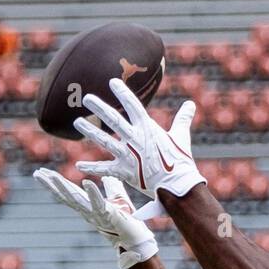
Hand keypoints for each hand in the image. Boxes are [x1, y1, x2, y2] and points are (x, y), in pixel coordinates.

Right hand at [33, 170, 158, 268]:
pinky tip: (85, 182)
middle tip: (37, 173)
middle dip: (51, 185)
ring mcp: (98, 215)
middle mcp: (90, 212)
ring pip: (77, 200)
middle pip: (67, 196)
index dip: (55, 183)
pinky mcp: (110, 216)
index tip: (41, 173)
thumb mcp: (118, 200)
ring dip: (64, 187)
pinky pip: (99, 204)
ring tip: (52, 176)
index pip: (69, 193)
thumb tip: (107, 177)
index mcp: (89, 207)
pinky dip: (92, 193)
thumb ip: (112, 188)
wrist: (138, 242)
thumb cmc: (128, 222)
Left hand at [73, 82, 203, 202]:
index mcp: (148, 128)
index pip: (133, 105)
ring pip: (104, 140)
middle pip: (113, 119)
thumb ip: (182, 120)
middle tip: (86, 97)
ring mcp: (128, 155)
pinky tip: (79, 164)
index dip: (122, 93)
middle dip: (99, 107)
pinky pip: (105, 169)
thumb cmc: (180, 162)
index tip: (112, 82)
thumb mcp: (181, 138)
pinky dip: (92, 167)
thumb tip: (191, 105)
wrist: (177, 187)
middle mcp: (135, 139)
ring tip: (77, 122)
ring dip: (89, 131)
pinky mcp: (124, 172)